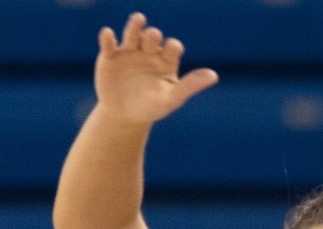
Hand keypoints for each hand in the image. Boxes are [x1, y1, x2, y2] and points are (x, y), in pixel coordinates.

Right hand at [94, 12, 218, 124]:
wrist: (124, 116)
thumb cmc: (151, 107)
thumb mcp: (171, 98)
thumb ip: (190, 85)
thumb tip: (214, 76)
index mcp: (166, 60)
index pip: (172, 47)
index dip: (172, 46)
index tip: (172, 50)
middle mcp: (148, 52)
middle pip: (152, 37)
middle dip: (153, 35)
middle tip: (153, 36)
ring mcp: (129, 52)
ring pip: (132, 34)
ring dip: (135, 26)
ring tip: (138, 19)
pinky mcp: (110, 56)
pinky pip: (109, 44)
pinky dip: (108, 38)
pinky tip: (108, 34)